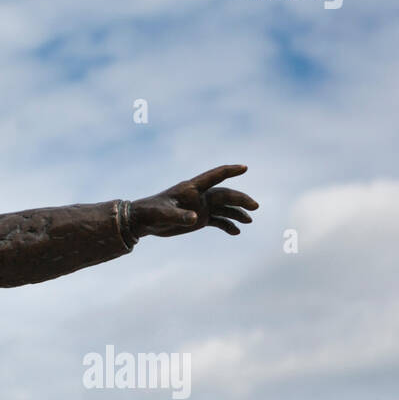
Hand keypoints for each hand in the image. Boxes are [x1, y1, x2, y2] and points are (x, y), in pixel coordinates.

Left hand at [129, 164, 257, 238]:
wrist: (143, 221)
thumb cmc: (151, 213)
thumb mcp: (163, 215)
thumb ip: (179, 216)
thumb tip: (195, 218)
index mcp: (191, 189)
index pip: (213, 176)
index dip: (229, 171)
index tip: (244, 167)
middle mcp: (199, 196)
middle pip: (224, 194)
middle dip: (240, 199)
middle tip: (255, 206)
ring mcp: (200, 207)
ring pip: (224, 207)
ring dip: (237, 212)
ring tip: (249, 221)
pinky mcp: (199, 218)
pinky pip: (218, 220)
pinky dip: (228, 225)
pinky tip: (236, 231)